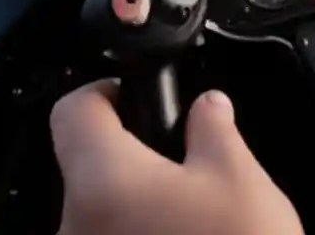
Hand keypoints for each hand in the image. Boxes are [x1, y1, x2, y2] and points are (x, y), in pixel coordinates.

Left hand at [51, 80, 303, 234]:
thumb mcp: (241, 179)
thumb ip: (215, 130)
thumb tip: (207, 107)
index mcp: (103, 180)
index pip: (73, 110)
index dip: (104, 91)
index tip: (131, 95)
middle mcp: (75, 226)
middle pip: (88, 169)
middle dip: (134, 161)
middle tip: (185, 167)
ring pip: (100, 217)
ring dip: (137, 210)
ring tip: (192, 222)